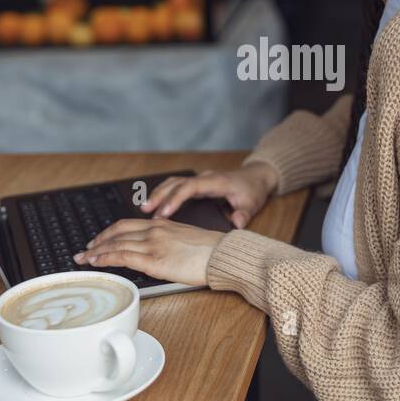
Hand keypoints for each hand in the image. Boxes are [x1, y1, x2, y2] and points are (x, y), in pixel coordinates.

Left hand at [73, 219, 223, 287]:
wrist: (222, 254)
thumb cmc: (210, 251)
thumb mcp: (184, 239)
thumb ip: (167, 242)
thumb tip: (156, 252)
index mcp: (162, 224)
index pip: (126, 225)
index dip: (108, 233)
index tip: (98, 241)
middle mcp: (154, 231)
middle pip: (117, 232)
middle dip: (97, 242)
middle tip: (84, 251)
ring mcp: (153, 244)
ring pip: (116, 243)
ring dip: (96, 251)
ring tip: (84, 259)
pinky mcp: (154, 260)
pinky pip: (122, 256)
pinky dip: (106, 257)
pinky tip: (97, 262)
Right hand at [140, 162, 277, 228]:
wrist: (255, 177)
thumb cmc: (252, 190)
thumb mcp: (253, 203)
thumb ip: (245, 213)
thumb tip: (237, 223)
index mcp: (216, 181)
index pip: (191, 186)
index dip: (176, 198)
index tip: (163, 212)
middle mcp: (204, 178)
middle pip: (176, 182)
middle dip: (160, 195)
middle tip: (145, 210)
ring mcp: (199, 179)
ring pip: (173, 182)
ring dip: (158, 194)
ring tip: (144, 209)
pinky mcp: (197, 184)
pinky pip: (176, 186)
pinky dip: (164, 194)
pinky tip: (154, 205)